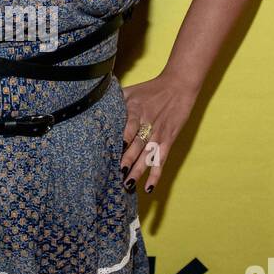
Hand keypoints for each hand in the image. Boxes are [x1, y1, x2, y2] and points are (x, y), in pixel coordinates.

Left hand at [119, 71, 199, 193]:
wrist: (178, 86)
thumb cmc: (150, 89)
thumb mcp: (131, 90)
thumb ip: (115, 99)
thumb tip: (95, 103)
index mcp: (136, 111)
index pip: (128, 128)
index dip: (121, 140)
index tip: (111, 152)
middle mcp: (147, 125)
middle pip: (136, 146)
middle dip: (127, 161)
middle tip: (116, 174)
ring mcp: (158, 135)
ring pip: (147, 156)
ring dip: (138, 171)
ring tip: (127, 184)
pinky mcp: (168, 141)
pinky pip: (161, 160)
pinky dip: (156, 175)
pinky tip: (148, 187)